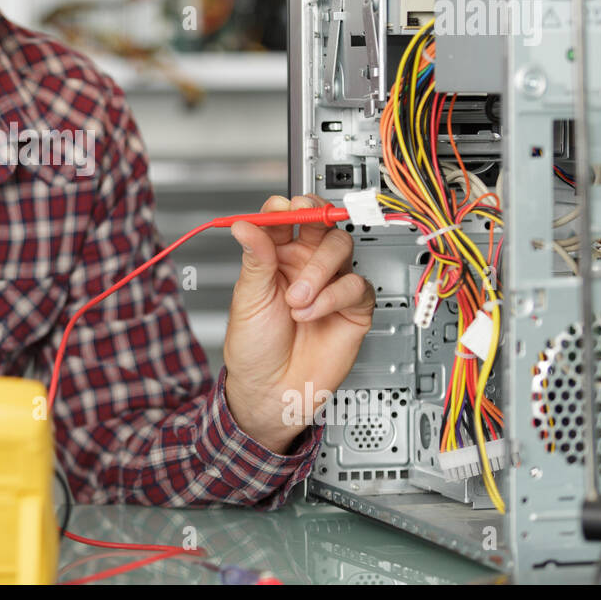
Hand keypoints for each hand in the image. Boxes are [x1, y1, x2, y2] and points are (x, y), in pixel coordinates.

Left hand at [221, 193, 374, 451]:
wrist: (271, 391)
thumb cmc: (254, 348)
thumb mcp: (247, 299)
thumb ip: (255, 259)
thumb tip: (244, 224)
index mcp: (275, 258)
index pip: (287, 219)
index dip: (287, 208)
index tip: (283, 208)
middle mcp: (305, 267)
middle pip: (321, 224)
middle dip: (314, 220)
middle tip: (304, 223)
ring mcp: (329, 285)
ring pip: (341, 248)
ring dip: (318, 269)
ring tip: (296, 299)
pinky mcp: (352, 308)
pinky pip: (356, 286)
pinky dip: (333, 296)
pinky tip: (310, 312)